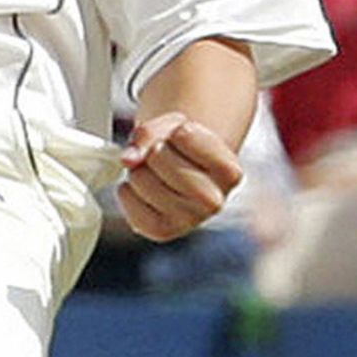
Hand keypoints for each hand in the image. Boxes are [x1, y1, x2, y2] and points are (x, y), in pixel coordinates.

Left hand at [118, 112, 242, 241]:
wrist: (186, 175)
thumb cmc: (186, 149)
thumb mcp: (176, 125)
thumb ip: (151, 133)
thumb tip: (128, 159)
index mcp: (230, 172)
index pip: (184, 134)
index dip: (176, 129)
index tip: (184, 139)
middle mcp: (214, 202)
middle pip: (158, 157)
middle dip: (154, 149)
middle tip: (165, 157)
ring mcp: (188, 220)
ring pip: (139, 177)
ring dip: (139, 169)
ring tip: (157, 174)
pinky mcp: (161, 231)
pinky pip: (127, 198)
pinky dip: (127, 189)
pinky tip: (145, 191)